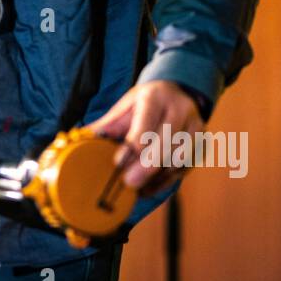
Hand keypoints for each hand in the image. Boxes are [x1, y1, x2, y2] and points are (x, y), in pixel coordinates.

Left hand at [87, 80, 203, 196]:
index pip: (145, 124)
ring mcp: (195, 127)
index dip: (131, 146)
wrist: (180, 90)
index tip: (118, 163)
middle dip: (145, 167)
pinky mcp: (201, 143)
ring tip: (136, 190)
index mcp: (156, 97)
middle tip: (128, 184)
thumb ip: (106, 125)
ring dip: (157, 177)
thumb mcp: (125, 106)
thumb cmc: (147, 101)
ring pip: (178, 159)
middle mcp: (179, 110)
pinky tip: (150, 189)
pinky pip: (185, 167)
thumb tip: (79, 140)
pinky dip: (167, 181)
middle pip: (165, 144)